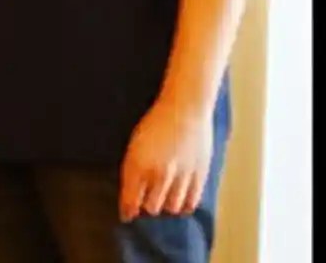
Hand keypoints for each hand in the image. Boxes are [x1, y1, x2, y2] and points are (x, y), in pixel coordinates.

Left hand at [119, 98, 213, 221]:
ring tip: (163, 200)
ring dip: (165, 206)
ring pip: (171, 208)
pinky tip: (179, 201)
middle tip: (146, 204)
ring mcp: (181, 176)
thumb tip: (132, 195)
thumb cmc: (155, 124)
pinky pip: (191, 203)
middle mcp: (159, 174)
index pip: (130, 200)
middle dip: (146, 208)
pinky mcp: (199, 176)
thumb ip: (132, 171)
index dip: (127, 211)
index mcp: (138, 165)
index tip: (127, 216)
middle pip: (151, 208)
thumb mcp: (134, 146)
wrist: (184, 109)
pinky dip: (183, 206)